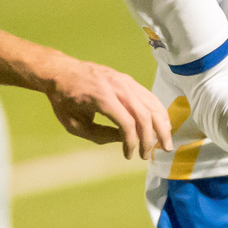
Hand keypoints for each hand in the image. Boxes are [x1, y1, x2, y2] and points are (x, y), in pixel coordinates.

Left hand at [45, 58, 172, 158]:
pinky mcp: (129, 80)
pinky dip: (158, 112)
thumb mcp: (74, 124)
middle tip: (148, 156)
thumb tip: (124, 140)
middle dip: (150, 138)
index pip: (127, 123)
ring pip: (152, 104)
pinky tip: (162, 125)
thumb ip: (100, 135)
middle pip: (144, 115)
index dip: (131, 143)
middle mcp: (118, 87)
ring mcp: (125, 81)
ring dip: (161, 126)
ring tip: (165, 143)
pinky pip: (149, 97)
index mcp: (102, 98)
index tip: (129, 156)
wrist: (62, 71)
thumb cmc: (64, 100)